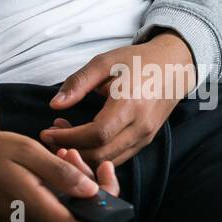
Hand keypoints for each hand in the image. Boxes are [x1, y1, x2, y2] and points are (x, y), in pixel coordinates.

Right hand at [0, 133, 122, 221]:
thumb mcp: (23, 150)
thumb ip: (59, 172)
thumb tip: (92, 191)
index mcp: (35, 209)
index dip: (105, 210)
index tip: (107, 174)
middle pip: (77, 220)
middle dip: (89, 188)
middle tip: (77, 154)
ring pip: (64, 212)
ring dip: (73, 185)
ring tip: (62, 152)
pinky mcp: (18, 217)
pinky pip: (49, 208)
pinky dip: (58, 188)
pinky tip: (49, 163)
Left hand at [38, 32, 194, 168]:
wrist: (174, 66)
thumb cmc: (137, 61)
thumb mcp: (104, 62)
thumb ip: (78, 83)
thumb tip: (54, 105)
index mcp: (130, 104)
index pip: (97, 134)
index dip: (69, 138)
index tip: (47, 132)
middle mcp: (140, 126)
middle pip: (102, 154)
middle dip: (71, 150)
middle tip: (50, 137)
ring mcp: (145, 137)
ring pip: (109, 161)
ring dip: (83, 155)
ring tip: (63, 137)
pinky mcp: (145, 141)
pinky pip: (118, 158)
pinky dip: (97, 156)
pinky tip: (82, 141)